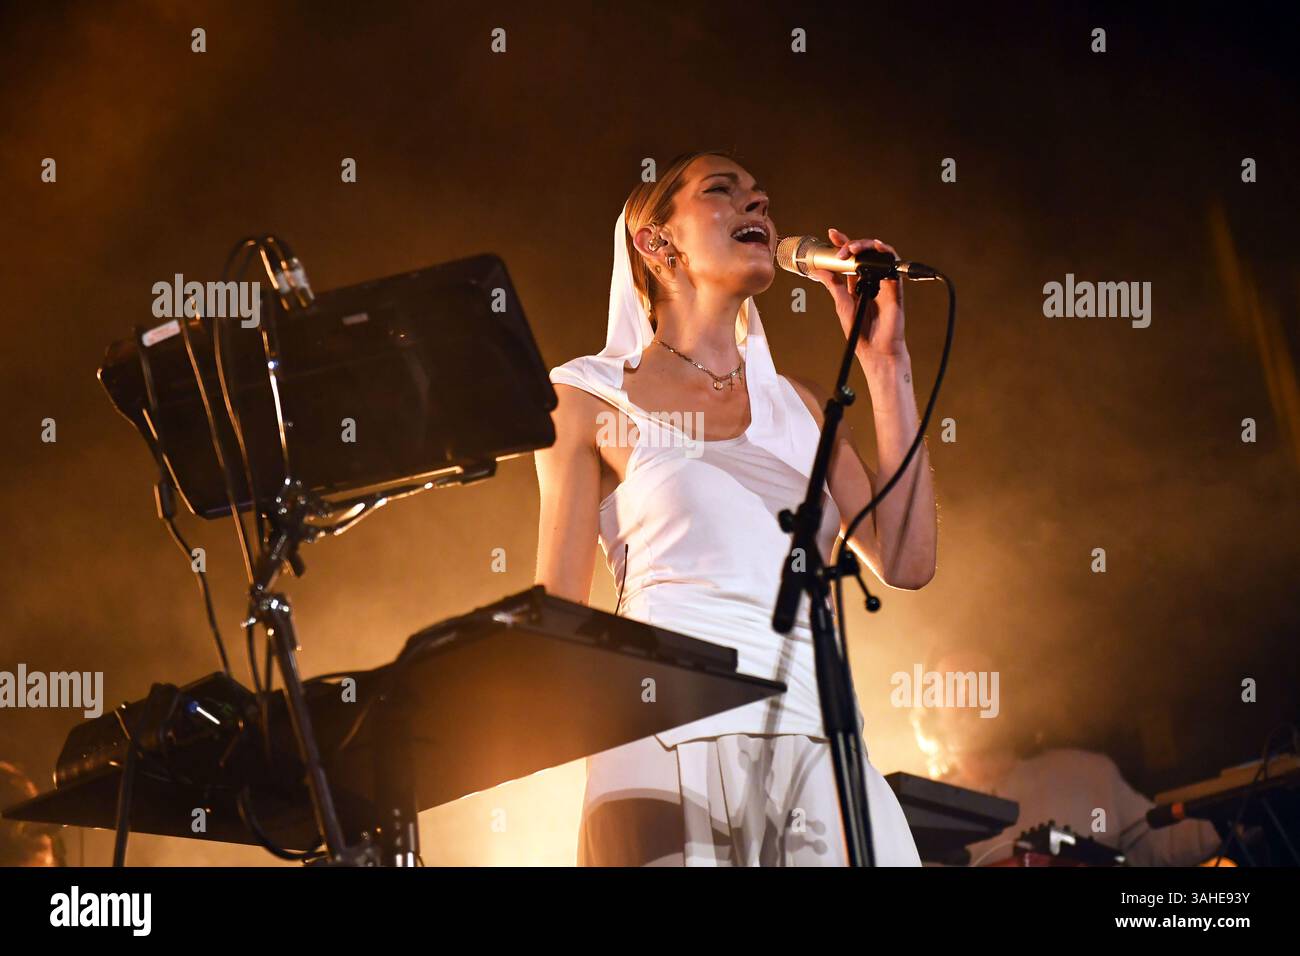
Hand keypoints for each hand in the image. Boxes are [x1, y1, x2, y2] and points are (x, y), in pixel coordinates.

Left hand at [808, 227, 907, 360]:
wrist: (875, 349)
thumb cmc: (860, 332)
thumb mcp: (841, 305)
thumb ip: (833, 285)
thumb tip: (819, 270)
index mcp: (856, 284)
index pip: (850, 259)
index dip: (843, 244)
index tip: (832, 234)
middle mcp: (870, 280)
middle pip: (864, 253)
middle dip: (852, 244)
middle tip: (841, 248)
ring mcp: (883, 282)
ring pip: (878, 255)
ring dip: (866, 246)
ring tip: (853, 249)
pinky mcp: (894, 287)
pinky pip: (893, 265)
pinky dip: (886, 254)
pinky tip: (878, 249)